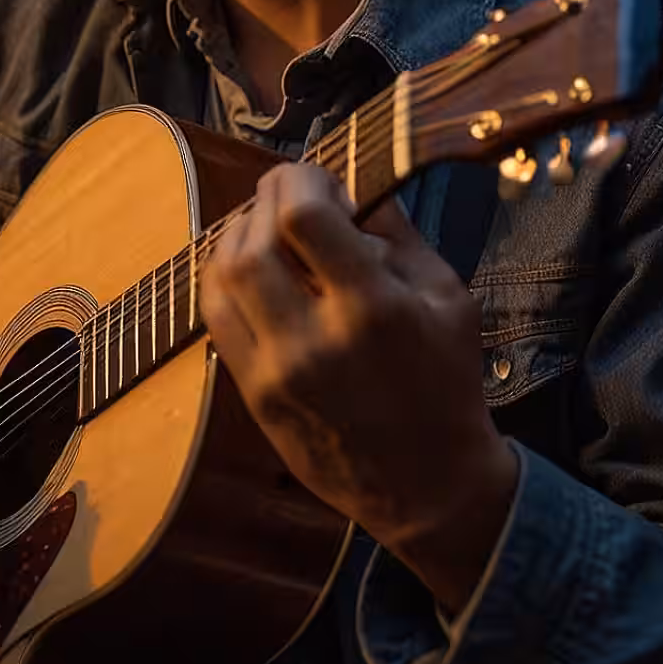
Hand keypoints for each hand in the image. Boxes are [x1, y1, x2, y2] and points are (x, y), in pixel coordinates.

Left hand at [199, 165, 518, 613]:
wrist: (428, 485)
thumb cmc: (446, 384)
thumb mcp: (447, 296)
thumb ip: (397, 233)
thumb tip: (354, 180)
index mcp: (372, 309)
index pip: (302, 217)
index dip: (299, 179)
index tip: (318, 178)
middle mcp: (314, 340)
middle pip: (251, 241)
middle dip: (265, 200)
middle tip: (289, 193)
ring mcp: (276, 372)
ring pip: (220, 277)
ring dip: (237, 234)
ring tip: (266, 226)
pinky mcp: (254, 396)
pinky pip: (215, 318)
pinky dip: (222, 278)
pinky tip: (248, 267)